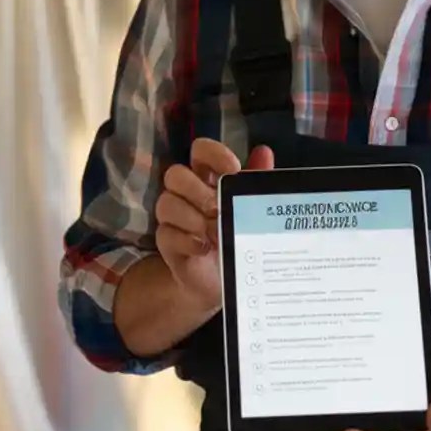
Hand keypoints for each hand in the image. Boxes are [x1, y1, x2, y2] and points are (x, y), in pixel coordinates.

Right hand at [156, 138, 273, 313]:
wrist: (225, 279)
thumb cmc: (237, 237)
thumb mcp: (252, 209)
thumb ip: (256, 182)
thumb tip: (264, 152)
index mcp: (208, 178)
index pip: (200, 151)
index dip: (212, 154)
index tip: (233, 170)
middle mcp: (186, 193)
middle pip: (175, 174)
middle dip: (197, 190)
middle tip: (218, 208)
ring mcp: (173, 218)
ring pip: (166, 203)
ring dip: (192, 217)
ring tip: (215, 232)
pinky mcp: (167, 242)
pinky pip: (166, 234)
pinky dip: (187, 239)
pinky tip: (205, 247)